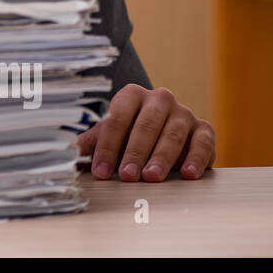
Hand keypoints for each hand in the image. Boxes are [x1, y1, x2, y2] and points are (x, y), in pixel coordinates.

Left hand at [77, 84, 214, 181]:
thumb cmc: (130, 136)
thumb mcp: (110, 137)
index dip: (107, 147)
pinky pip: (202, 142)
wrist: (165, 136)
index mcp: (131, 95)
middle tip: (127, 175)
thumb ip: (91, 144)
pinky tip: (187, 175)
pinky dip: (196, 158)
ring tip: (151, 177)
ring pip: (173, 134)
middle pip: (146, 125)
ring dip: (162, 157)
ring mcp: (184, 113)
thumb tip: (67, 155)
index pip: (116, 119)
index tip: (100, 171)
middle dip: (135, 152)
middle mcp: (160, 99)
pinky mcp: (204, 129)